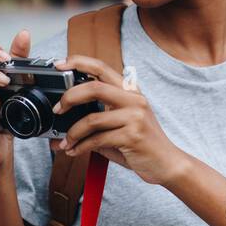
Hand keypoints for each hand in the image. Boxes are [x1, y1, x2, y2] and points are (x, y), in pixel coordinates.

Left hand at [52, 54, 186, 185]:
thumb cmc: (142, 144)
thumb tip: (64, 124)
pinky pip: (97, 140)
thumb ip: (98, 119)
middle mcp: (134, 100)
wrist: (167, 163)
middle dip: (69, 98)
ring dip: (73, 133)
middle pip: (94, 88)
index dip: (78, 62)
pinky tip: (75, 151)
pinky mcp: (132, 136)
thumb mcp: (122, 124)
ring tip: (66, 142)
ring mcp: (134, 117)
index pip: (102, 67)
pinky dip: (81, 147)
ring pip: (92, 119)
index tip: (59, 64)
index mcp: (130, 91)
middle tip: (58, 110)